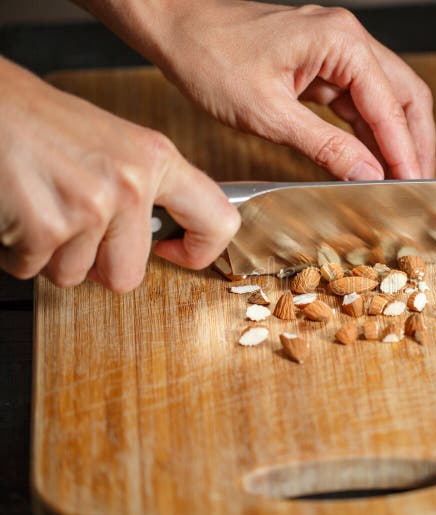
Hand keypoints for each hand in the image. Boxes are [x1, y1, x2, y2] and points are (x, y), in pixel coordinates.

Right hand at [0, 58, 239, 290]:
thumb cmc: (38, 120)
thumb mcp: (115, 143)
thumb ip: (146, 188)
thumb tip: (169, 235)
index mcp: (157, 160)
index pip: (218, 221)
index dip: (199, 251)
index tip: (172, 251)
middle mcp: (130, 184)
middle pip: (127, 275)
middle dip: (93, 265)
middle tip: (72, 227)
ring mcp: (90, 208)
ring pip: (74, 276)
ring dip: (50, 254)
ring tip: (40, 206)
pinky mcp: (46, 228)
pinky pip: (32, 269)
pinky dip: (16, 251)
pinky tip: (16, 210)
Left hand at [79, 1, 435, 180]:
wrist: (176, 27)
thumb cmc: (210, 55)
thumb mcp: (268, 113)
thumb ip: (324, 146)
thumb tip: (366, 174)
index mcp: (340, 41)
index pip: (390, 104)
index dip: (404, 151)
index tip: (413, 184)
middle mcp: (347, 39)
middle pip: (405, 95)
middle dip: (414, 143)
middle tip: (418, 184)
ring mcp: (336, 50)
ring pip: (387, 98)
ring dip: (395, 139)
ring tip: (400, 178)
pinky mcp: (322, 65)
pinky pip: (359, 101)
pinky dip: (369, 132)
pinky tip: (370, 159)